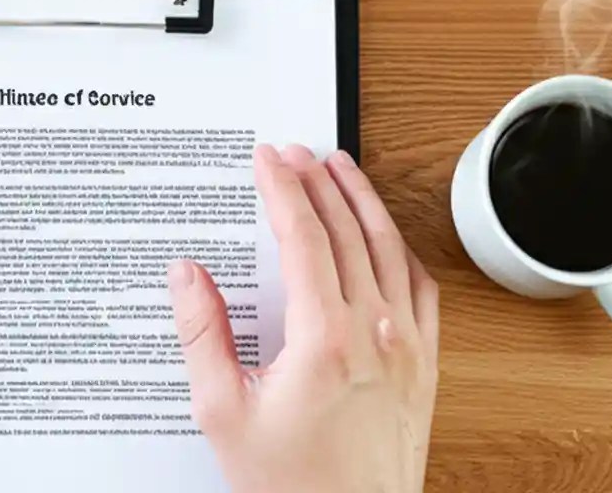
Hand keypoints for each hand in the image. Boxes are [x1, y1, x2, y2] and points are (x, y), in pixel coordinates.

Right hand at [168, 145, 438, 492]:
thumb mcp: (224, 411)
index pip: (304, 237)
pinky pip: (423, 289)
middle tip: (297, 152)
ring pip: (390, 249)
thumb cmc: (291, 485)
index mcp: (324, 339)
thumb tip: (187, 276)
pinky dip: (402, 249)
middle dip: (319, 181)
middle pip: (349, 231)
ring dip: (364, 201)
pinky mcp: (424, 366)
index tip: (268, 159)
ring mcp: (407, 347)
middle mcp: (375, 333)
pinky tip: (389, 238)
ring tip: (342, 170)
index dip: (283, 189)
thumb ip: (202, 335)